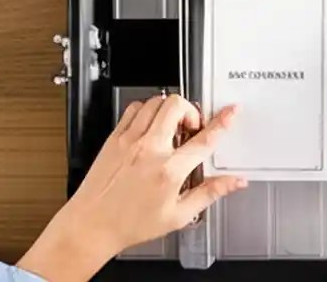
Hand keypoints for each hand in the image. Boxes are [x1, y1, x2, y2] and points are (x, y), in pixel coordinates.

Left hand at [18, 96, 246, 281]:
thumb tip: (234, 183)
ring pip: (156, 101)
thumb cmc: (130, 224)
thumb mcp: (178, 215)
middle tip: (191, 128)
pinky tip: (150, 126)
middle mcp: (149, 150)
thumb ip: (210, 193)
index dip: (222, 122)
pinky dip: (147, 110)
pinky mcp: (114, 138)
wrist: (91, 225)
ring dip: (170, 109)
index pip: (204, 139)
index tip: (230, 112)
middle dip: (191, 112)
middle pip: (177, 106)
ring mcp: (130, 141)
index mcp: (169, 171)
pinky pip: (134, 108)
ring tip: (172, 127)